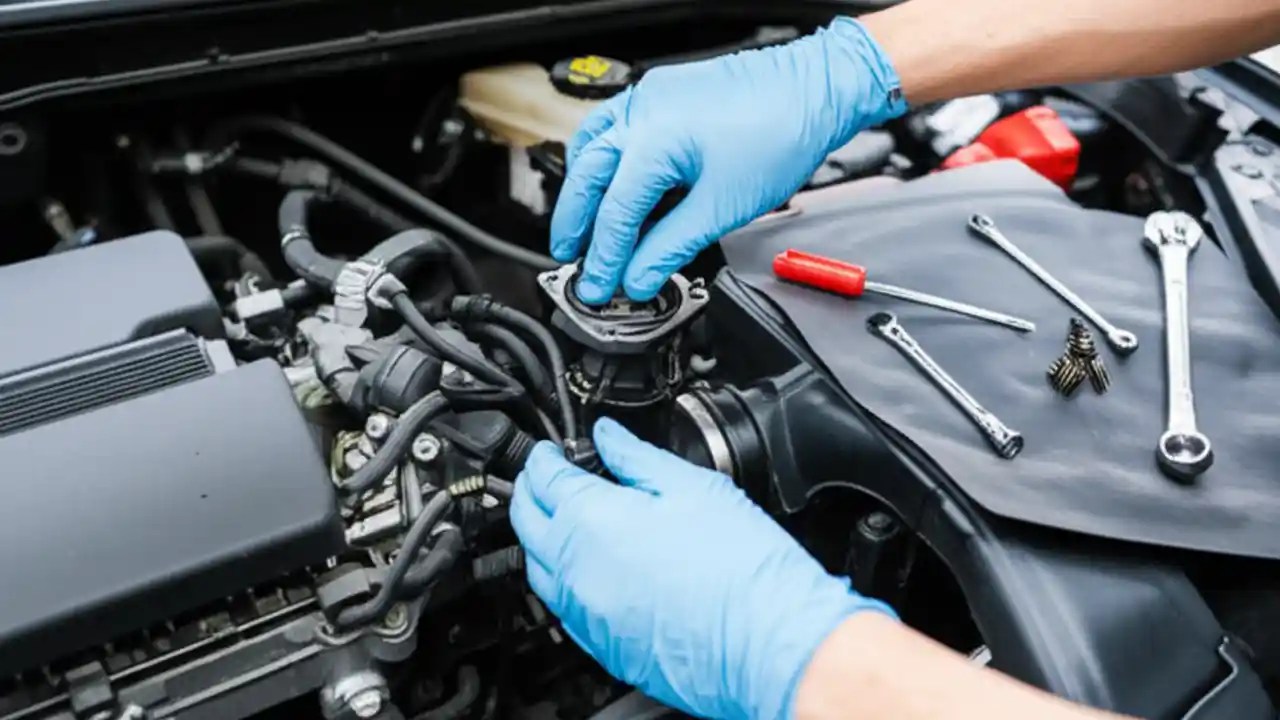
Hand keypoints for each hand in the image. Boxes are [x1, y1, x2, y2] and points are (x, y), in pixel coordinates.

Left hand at [510, 418, 894, 718]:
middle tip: (548, 477)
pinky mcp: (601, 646)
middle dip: (531, 492)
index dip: (544, 456)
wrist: (769, 642)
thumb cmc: (742, 568)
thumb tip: (607, 436)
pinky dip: (562, 580)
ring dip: (542, 537)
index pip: (544, 478)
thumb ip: (637, 457)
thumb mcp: (694, 486)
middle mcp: (575, 570)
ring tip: (564, 518)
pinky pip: (561, 607)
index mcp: (592, 520)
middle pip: (526, 522)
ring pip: (538, 568)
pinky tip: (589, 569)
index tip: (552, 451)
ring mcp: (584, 613)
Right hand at [550, 17, 906, 303]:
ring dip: (582, 189)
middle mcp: (642, 113)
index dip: (603, 257)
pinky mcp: (661, 92)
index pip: (614, 213)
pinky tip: (606, 177)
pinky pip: (612, 126)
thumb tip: (640, 276)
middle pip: (587, 177)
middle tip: (571, 260)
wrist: (817, 89)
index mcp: (654, 141)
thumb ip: (671, 246)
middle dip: (575, 225)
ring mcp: (649, 97)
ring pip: (591, 146)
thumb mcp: (723, 208)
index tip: (599, 286)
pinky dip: (601, 157)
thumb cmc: (783, 134)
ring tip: (581, 226)